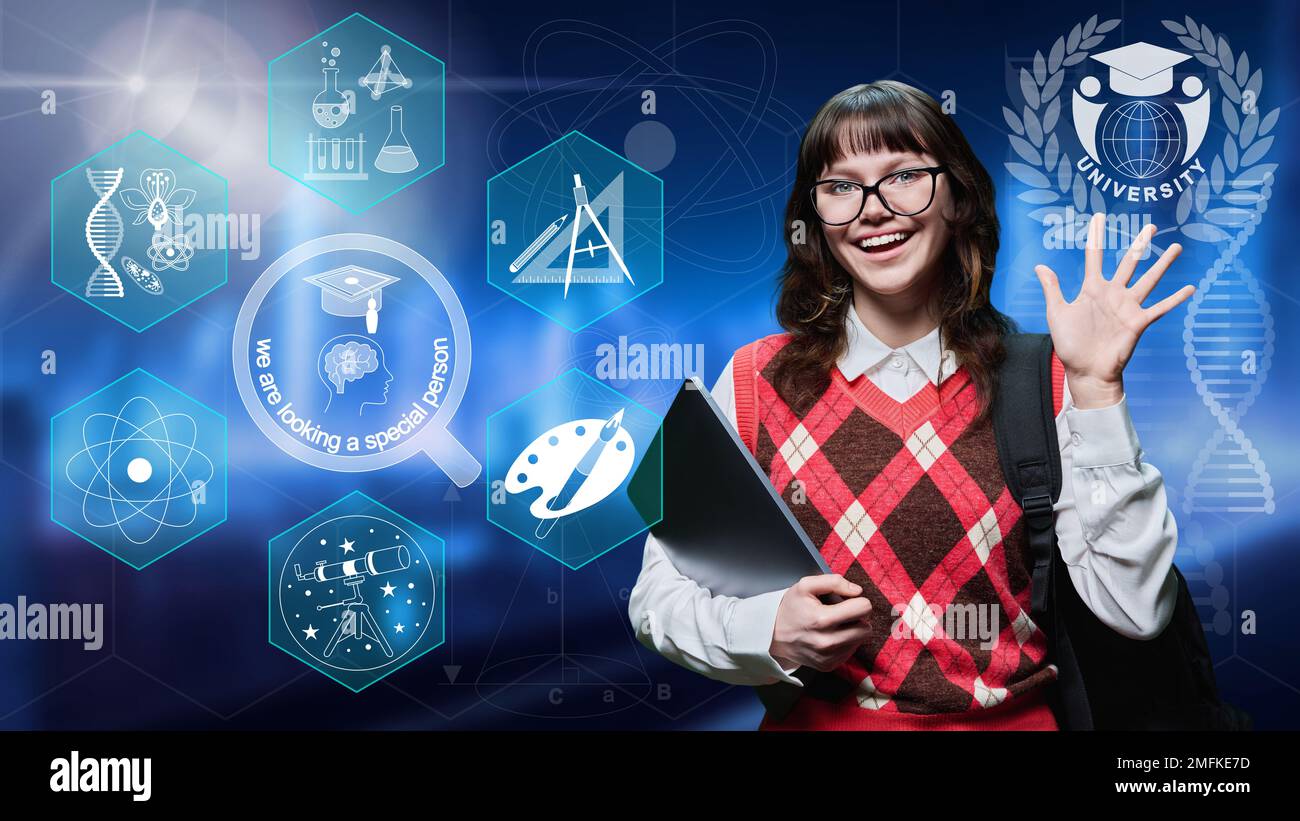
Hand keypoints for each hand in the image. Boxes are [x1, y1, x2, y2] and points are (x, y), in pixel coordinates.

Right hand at [769, 574, 872, 671]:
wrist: (772, 635)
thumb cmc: (791, 608)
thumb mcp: (805, 585)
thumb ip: (833, 581)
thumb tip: (857, 591)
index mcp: (822, 619)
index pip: (863, 609)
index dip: (858, 601)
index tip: (847, 601)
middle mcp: (827, 642)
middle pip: (867, 629)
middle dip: (858, 618)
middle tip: (843, 613)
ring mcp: (828, 657)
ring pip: (861, 641)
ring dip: (852, 631)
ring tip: (834, 625)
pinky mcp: (828, 666)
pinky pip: (851, 652)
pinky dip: (845, 643)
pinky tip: (830, 636)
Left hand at [1034, 213, 1195, 408]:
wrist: (1086, 371)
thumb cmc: (1070, 344)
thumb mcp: (1057, 313)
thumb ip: (1052, 289)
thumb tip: (1040, 265)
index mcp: (1092, 288)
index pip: (1095, 255)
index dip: (1096, 235)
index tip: (1099, 216)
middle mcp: (1113, 293)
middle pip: (1130, 262)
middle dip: (1140, 244)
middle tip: (1150, 225)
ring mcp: (1128, 306)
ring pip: (1149, 279)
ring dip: (1163, 264)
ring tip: (1177, 247)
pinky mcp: (1139, 322)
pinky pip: (1161, 308)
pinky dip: (1175, 299)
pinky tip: (1190, 287)